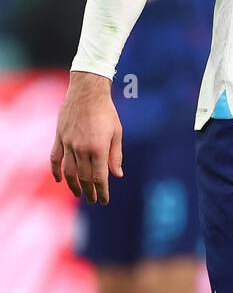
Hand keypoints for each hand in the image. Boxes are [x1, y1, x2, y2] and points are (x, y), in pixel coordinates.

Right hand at [50, 72, 122, 203]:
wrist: (87, 92)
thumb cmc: (106, 112)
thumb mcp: (117, 133)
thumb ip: (116, 155)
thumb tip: (118, 175)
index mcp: (99, 148)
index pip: (99, 178)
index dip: (102, 191)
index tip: (103, 201)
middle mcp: (82, 149)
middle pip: (83, 177)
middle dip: (89, 191)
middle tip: (92, 199)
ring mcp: (68, 143)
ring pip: (68, 171)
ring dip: (73, 185)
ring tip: (79, 193)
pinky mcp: (59, 138)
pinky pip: (54, 158)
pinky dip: (55, 171)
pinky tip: (59, 180)